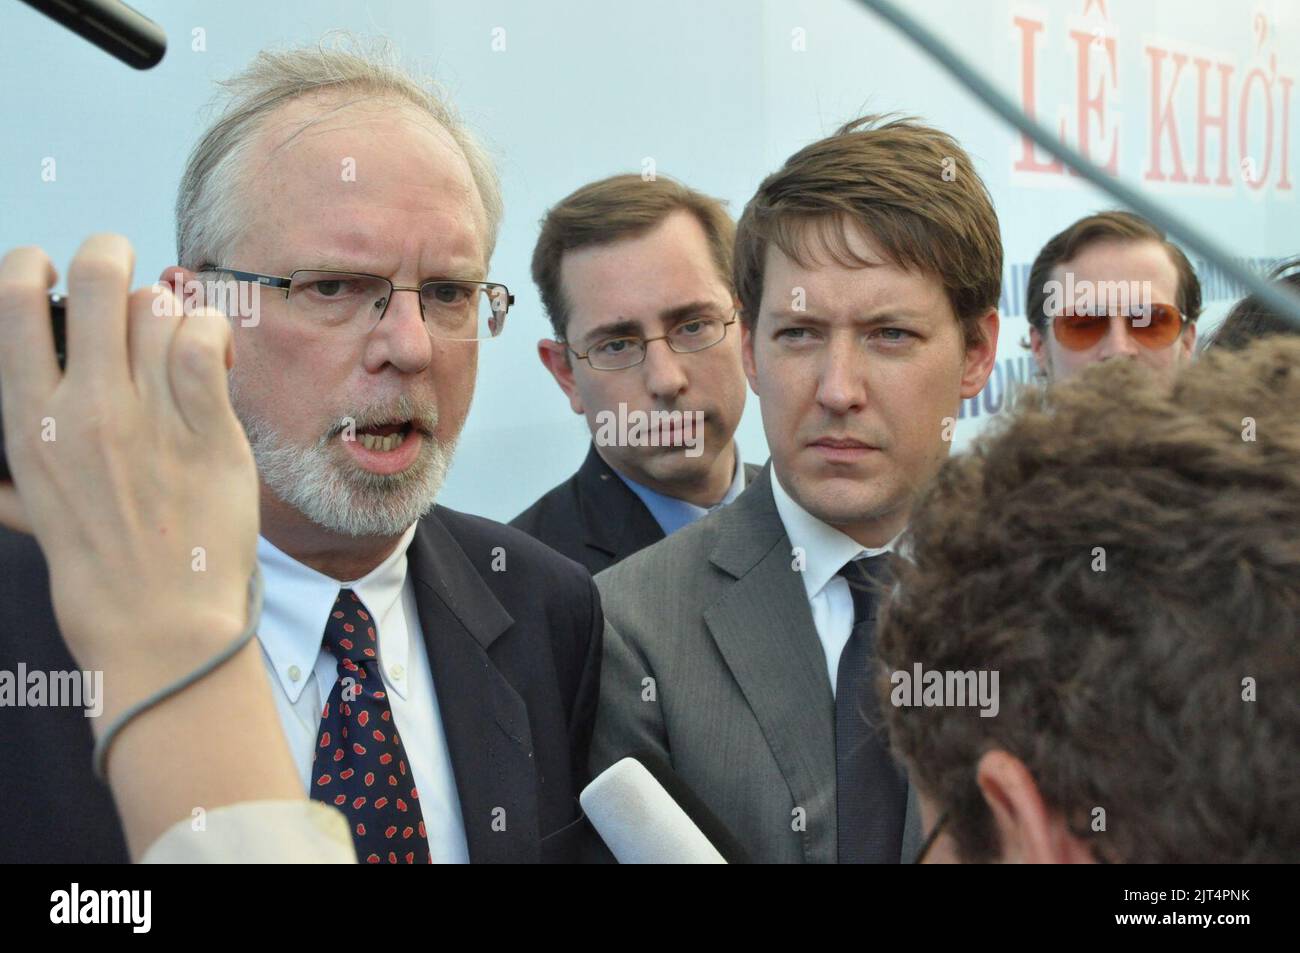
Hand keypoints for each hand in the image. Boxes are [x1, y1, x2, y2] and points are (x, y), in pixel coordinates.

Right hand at [0, 235, 259, 725]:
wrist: (158, 621)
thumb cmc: (98, 569)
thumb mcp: (33, 514)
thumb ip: (13, 482)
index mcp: (28, 421)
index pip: (13, 304)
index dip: (32, 265)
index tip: (51, 268)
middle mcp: (83, 408)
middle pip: (98, 279)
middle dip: (113, 255)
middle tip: (128, 273)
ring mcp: (147, 417)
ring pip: (159, 307)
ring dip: (173, 312)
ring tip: (180, 344)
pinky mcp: (207, 430)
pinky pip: (205, 341)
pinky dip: (212, 335)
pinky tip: (214, 358)